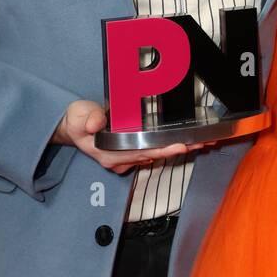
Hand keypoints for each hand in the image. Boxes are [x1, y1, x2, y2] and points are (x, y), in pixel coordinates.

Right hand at [51, 99, 205, 175]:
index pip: (141, 152)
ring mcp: (127, 158)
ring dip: (178, 149)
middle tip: (202, 143)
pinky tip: (186, 142)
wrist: (74, 127)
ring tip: (202, 142)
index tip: (180, 146)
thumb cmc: (78, 121)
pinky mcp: (132, 153)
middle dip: (178, 150)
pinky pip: (153, 151)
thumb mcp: (79, 116)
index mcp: (110, 153)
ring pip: (156, 155)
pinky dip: (169, 146)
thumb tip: (96, 122)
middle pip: (154, 155)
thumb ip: (88, 118)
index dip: (161, 150)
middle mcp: (121, 159)